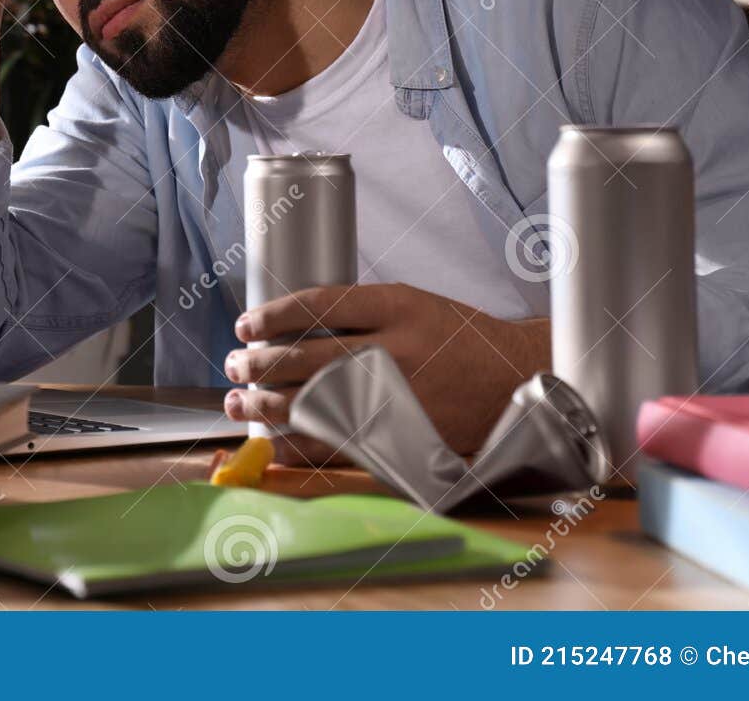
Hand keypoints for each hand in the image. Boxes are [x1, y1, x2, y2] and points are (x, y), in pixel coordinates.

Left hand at [222, 283, 550, 458]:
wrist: (513, 376)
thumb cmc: (456, 338)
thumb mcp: (413, 304)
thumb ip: (359, 314)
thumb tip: (287, 329)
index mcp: (397, 306)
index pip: (317, 305)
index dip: (272, 317)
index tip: (245, 325)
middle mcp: (395, 348)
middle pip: (306, 357)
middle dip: (260, 363)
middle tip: (235, 364)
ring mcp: (398, 394)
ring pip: (313, 401)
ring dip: (266, 404)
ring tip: (239, 402)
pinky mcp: (401, 433)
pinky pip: (336, 443)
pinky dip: (297, 444)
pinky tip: (272, 440)